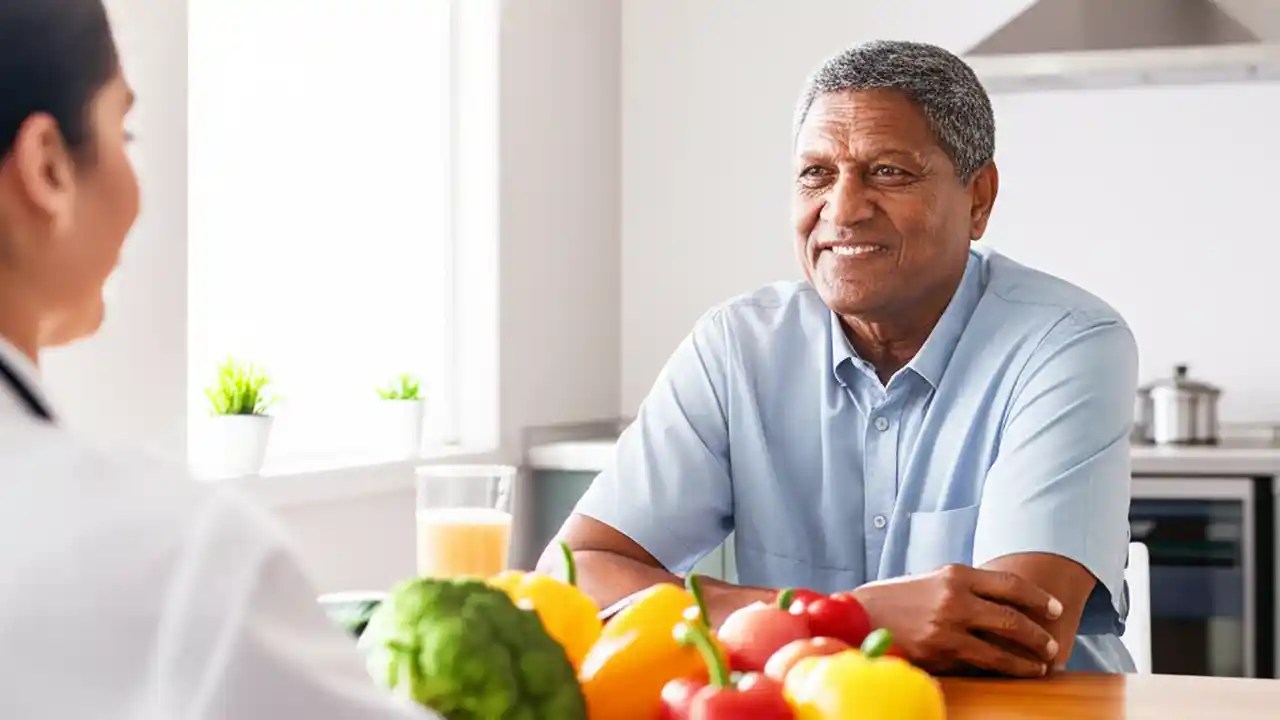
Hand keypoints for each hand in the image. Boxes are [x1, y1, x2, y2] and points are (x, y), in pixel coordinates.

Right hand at [849, 564, 1062, 676]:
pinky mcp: (938, 653)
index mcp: (955, 574)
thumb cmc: (898, 598)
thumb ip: (966, 588)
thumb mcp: (933, 581)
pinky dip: (999, 669)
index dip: (1038, 598)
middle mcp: (954, 599)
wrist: (859, 615)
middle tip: (1050, 644)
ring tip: (1039, 665)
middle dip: (1037, 634)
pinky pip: (978, 664)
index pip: (1010, 584)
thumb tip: (1006, 602)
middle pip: (1011, 619)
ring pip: (999, 648)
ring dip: (1025, 660)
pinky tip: (1010, 671)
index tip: (1054, 609)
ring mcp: (947, 628)